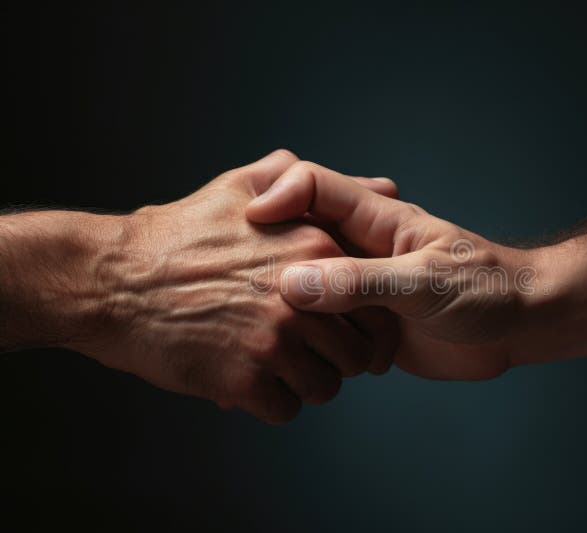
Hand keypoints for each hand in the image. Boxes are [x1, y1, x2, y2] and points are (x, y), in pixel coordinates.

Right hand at [1, 150, 398, 422]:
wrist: (114, 280)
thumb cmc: (177, 235)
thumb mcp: (240, 187)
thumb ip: (303, 182)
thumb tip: (369, 181)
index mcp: (315, 249)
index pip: (376, 303)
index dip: (366, 322)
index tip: (347, 328)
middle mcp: (304, 296)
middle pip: (358, 352)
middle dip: (338, 357)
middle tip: (310, 352)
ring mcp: (275, 341)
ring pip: (326, 386)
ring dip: (305, 382)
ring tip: (278, 366)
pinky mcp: (245, 380)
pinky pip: (286, 409)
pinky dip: (272, 401)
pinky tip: (250, 380)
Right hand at [246, 161, 571, 379]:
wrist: (521, 326)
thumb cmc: (488, 286)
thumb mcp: (424, 281)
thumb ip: (362, 282)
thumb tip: (292, 286)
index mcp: (376, 221)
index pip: (313, 186)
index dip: (277, 195)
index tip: (250, 221)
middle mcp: (362, 251)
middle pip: (298, 240)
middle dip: (267, 257)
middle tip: (233, 285)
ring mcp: (364, 290)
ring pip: (306, 291)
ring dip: (287, 310)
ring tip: (258, 331)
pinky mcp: (368, 327)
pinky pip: (326, 332)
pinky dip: (308, 345)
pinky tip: (290, 361)